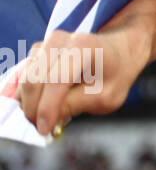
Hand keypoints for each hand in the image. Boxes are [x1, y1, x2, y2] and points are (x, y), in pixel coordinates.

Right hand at [17, 22, 151, 136]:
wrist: (118, 52)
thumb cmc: (115, 75)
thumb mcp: (106, 97)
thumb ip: (75, 105)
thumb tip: (45, 117)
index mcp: (84, 47)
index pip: (57, 80)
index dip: (47, 108)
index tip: (44, 130)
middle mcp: (61, 40)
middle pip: (34, 80)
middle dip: (33, 109)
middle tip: (41, 128)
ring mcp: (46, 43)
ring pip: (25, 80)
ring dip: (30, 102)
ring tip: (47, 117)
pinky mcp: (38, 50)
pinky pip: (24, 77)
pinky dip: (30, 94)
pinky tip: (46, 103)